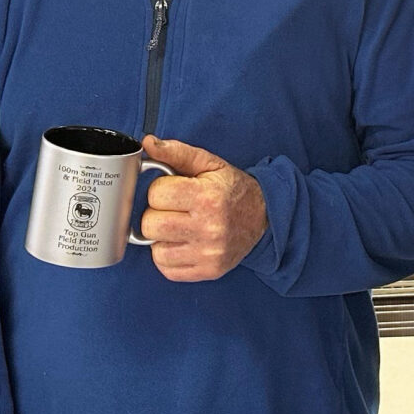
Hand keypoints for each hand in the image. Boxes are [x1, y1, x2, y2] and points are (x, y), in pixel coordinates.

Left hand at [140, 136, 267, 281]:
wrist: (265, 216)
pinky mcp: (208, 271)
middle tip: (173, 210)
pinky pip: (167, 270)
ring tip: (178, 228)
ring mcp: (209, 253)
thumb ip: (177, 152)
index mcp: (207, 197)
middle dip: (156, 214)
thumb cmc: (233, 189)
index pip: (156, 194)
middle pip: (151, 225)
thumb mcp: (209, 164)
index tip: (172, 190)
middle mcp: (209, 228)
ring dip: (161, 238)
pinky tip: (181, 244)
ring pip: (156, 250)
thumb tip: (149, 143)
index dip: (160, 190)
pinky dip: (168, 257)